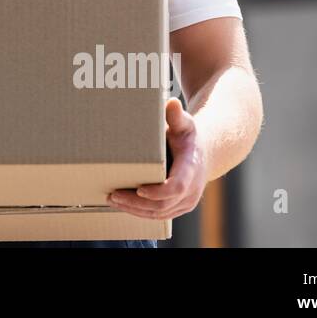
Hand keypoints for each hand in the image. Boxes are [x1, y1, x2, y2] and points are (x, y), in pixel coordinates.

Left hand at [108, 97, 206, 220]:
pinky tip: (123, 205)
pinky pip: (160, 215)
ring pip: (160, 213)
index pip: (177, 186)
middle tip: (113, 195)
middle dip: (137, 202)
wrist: (203, 153)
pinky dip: (141, 212)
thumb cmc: (188, 136)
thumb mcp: (185, 123)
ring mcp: (186, 201)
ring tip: (112, 199)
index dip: (158, 191)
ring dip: (135, 209)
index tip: (139, 189)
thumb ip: (177, 115)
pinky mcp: (179, 207)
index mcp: (191, 168)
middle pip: (163, 205)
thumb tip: (171, 102)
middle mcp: (191, 189)